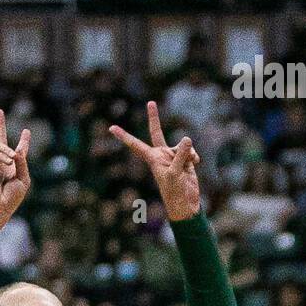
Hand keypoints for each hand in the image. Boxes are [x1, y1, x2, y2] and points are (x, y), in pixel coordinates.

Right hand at [0, 109, 30, 233]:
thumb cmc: (12, 198)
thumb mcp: (23, 179)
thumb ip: (21, 162)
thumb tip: (15, 149)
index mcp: (14, 167)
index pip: (19, 152)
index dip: (23, 142)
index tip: (26, 132)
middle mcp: (3, 163)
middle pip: (0, 140)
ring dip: (8, 151)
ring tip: (12, 160)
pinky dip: (3, 157)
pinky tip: (8, 163)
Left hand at [109, 103, 200, 221]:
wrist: (186, 203)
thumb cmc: (175, 192)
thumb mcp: (175, 174)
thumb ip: (180, 155)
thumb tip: (187, 139)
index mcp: (152, 159)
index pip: (135, 145)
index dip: (124, 136)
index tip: (111, 128)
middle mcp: (161, 155)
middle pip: (156, 132)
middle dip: (154, 118)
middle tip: (150, 102)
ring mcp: (173, 156)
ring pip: (183, 145)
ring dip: (188, 153)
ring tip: (188, 165)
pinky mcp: (185, 159)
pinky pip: (191, 151)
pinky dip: (194, 157)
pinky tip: (194, 165)